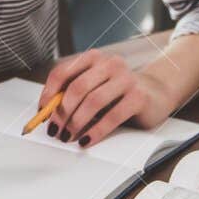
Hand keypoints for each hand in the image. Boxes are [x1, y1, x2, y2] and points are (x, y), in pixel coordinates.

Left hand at [37, 49, 176, 145]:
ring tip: (68, 136)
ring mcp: (126, 79)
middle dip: (61, 112)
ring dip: (76, 123)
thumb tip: (47, 113)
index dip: (48, 93)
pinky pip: (112, 116)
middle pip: (77, 88)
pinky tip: (87, 140)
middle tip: (55, 129)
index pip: (62, 72)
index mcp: (93, 58)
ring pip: (93, 101)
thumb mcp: (95, 87)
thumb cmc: (118, 92)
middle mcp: (110, 64)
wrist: (156, 93)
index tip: (42, 112)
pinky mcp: (138, 97)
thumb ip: (74, 94)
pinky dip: (96, 130)